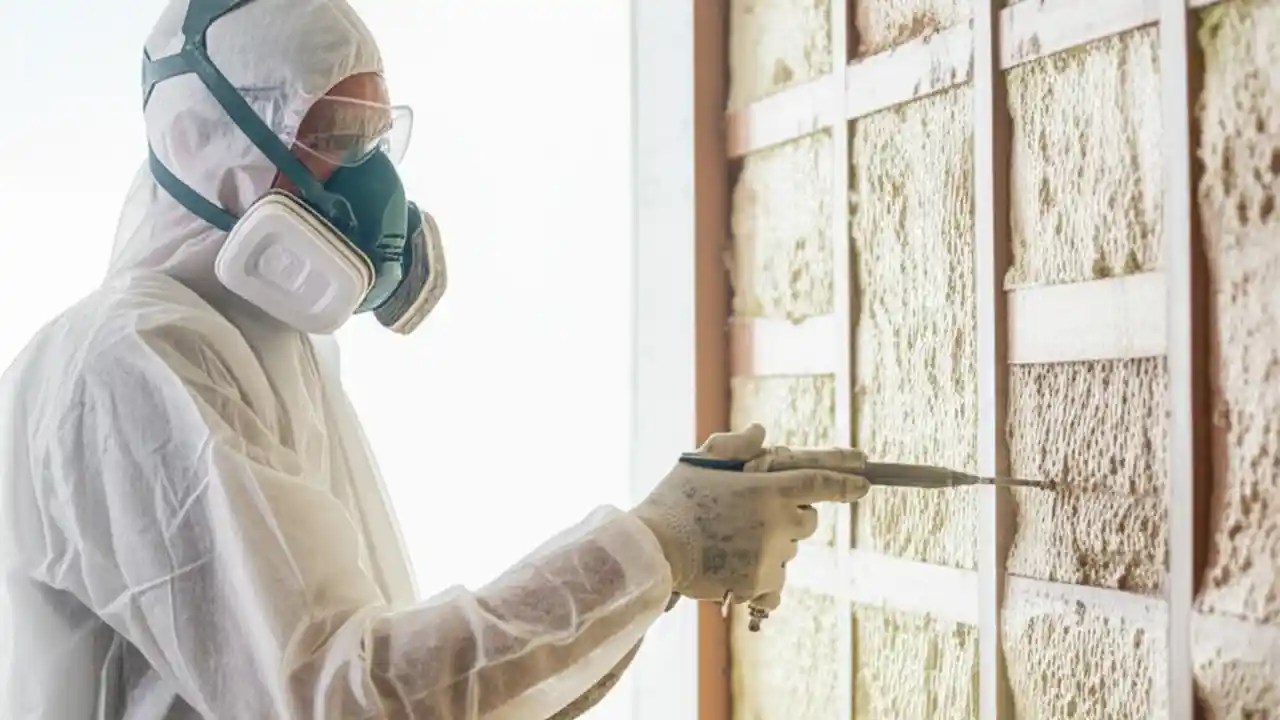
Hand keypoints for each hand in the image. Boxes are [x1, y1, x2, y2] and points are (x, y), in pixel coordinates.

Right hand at [630, 424, 867, 609]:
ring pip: (790, 552)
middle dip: (793, 515)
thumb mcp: (699, 462)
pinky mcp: (759, 584)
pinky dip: (763, 576)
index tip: (864, 482)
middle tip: (759, 515)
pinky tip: (736, 568)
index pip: (819, 481)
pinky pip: (776, 582)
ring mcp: (771, 556)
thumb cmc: (673, 500)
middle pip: (807, 520)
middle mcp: (777, 523)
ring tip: (734, 543)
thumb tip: (761, 434)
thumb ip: (734, 445)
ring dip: (774, 546)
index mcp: (767, 489)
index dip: (845, 481)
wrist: (654, 549)